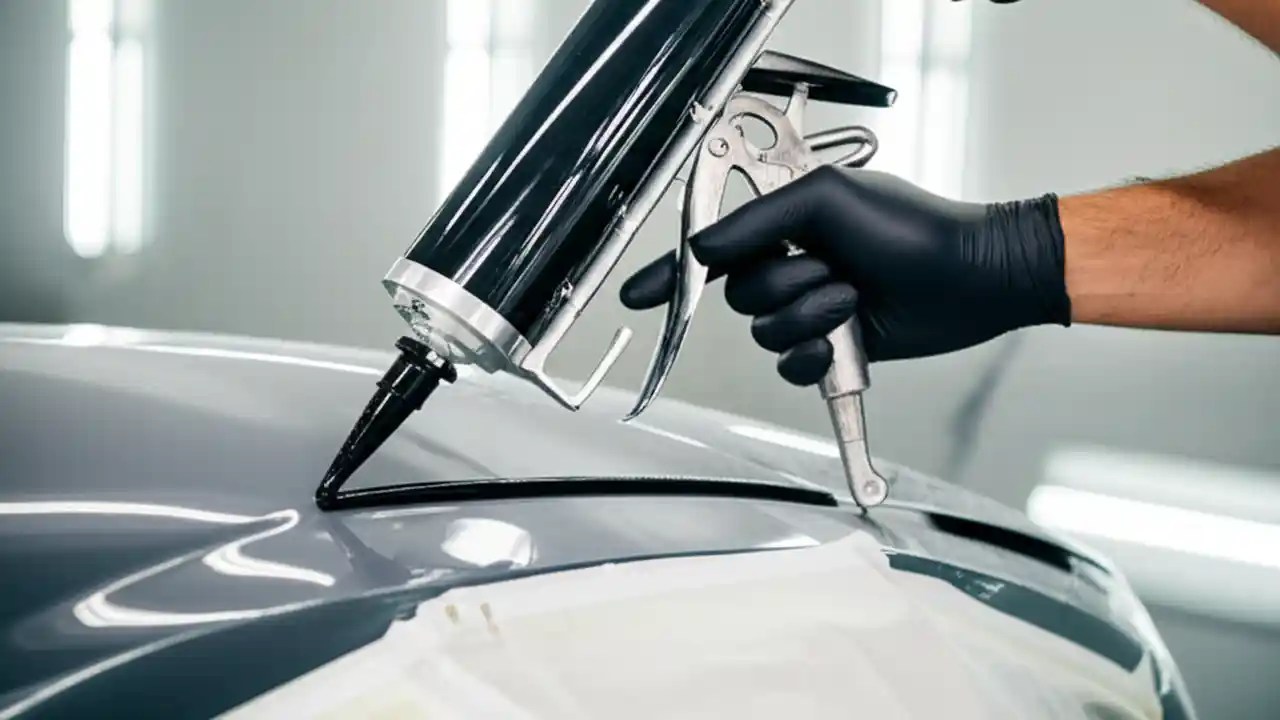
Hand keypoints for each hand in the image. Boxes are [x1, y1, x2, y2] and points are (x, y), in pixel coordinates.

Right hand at [620, 166, 1070, 385]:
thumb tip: (701, 248)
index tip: (637, 296)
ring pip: (765, 334)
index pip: (712, 250)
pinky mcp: (830, 348)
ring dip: (809, 320)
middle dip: (783, 288)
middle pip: (737, 296)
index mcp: (783, 222)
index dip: (671, 274)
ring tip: (854, 299)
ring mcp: (810, 308)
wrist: (973, 278)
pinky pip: (791, 368)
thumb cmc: (912, 229)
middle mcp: (791, 264)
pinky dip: (813, 360)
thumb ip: (755, 221)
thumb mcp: (827, 200)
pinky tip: (843, 344)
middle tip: (832, 271)